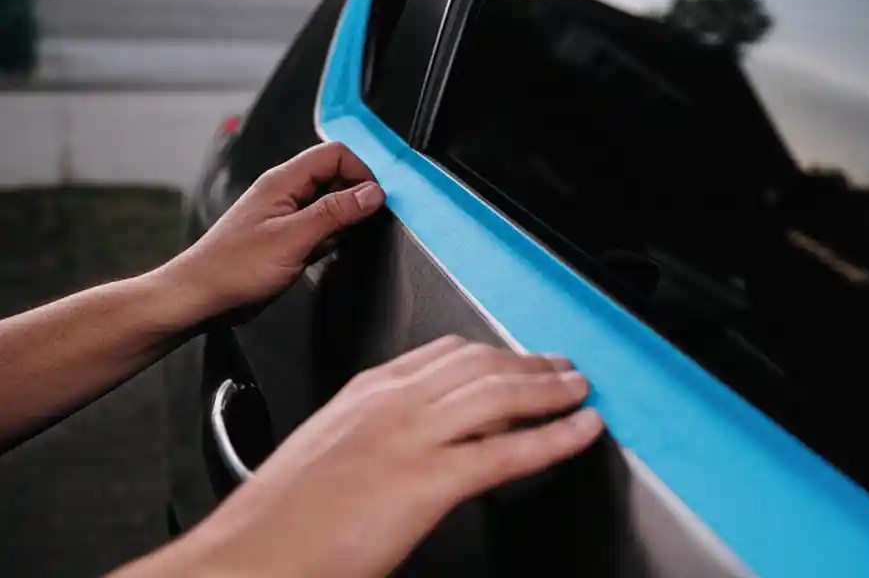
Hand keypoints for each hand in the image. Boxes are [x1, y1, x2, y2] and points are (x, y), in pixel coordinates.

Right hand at [116, 337, 604, 577]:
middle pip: (482, 365)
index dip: (495, 354)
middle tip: (563, 369)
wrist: (245, 557)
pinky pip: (509, 452)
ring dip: (551, 390)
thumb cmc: (280, 520)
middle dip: (531, 365)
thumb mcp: (330, 450)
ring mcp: (412, 439)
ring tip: (580, 391)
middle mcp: (393, 403)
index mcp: (366, 392)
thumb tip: (422, 437)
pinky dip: (556, 437)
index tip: (520, 359)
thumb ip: (377, 432)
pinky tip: (580, 431)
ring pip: (501, 395)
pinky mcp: (427, 482)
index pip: (445, 353)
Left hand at [162, 142, 384, 321]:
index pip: (335, 154)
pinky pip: (320, 227)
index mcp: (283, 181)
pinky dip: (329, 239)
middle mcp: (285, 192)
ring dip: (342, 221)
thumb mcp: (293, 238)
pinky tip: (322, 256)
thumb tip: (372, 193)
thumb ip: (335, 213)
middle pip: (335, 176)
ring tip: (332, 245)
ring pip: (329, 204)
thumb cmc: (234, 268)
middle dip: (355, 197)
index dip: (361, 172)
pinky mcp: (286, 237)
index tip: (375, 200)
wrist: (200, 297)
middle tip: (360, 224)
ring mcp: (285, 215)